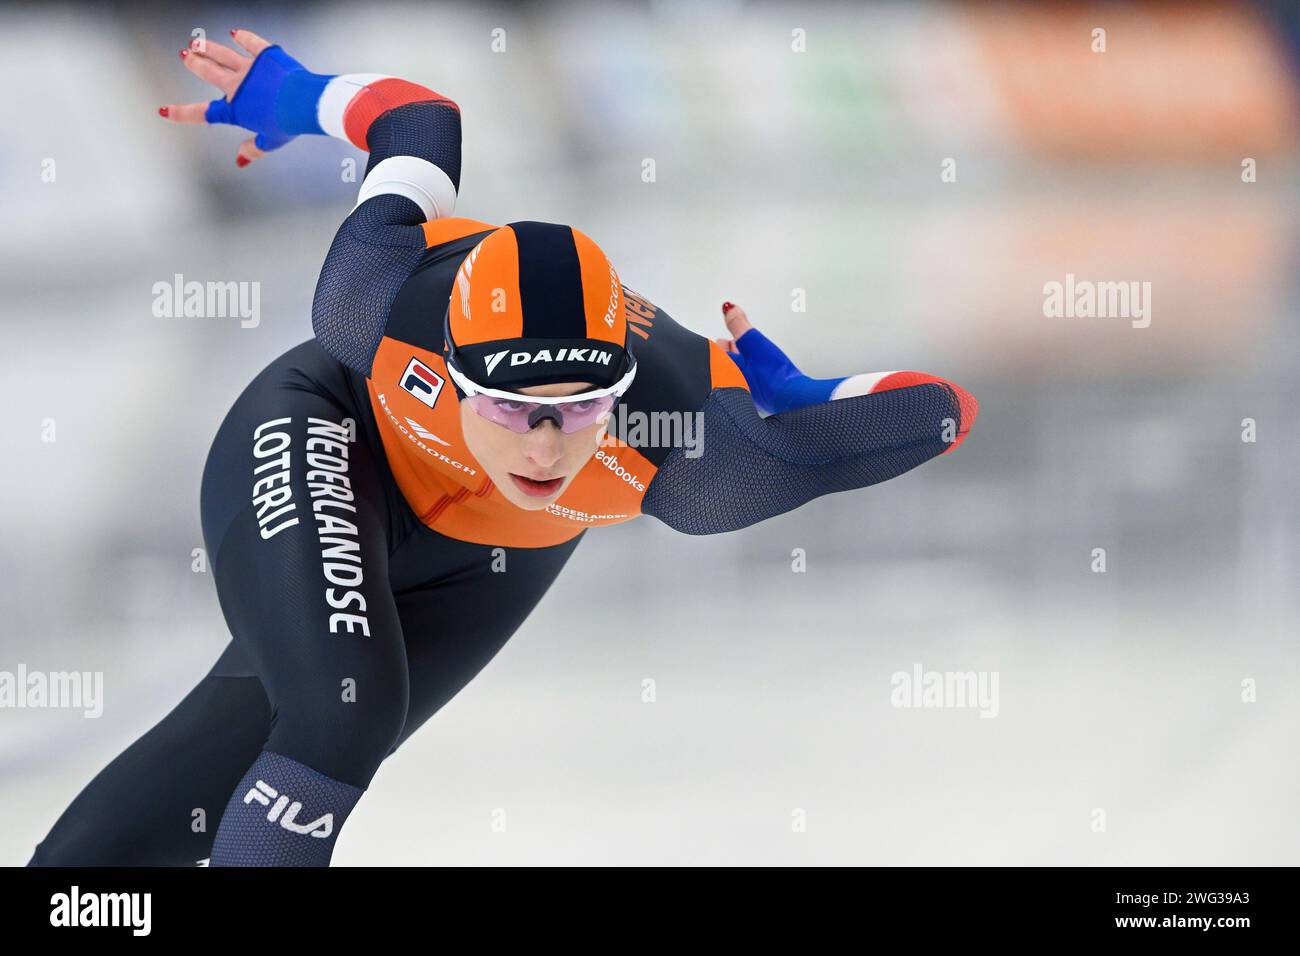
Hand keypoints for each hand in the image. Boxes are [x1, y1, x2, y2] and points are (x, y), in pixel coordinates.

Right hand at [158, 28, 302, 167]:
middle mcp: (237, 86)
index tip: (164, 110)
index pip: (203, 113)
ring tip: (196, 42)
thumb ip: (252, 149)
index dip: (182, 113)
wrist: (305, 103)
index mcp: (235, 110)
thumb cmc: (289, 124)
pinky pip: (252, 44)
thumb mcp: (270, 141)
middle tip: (185, 55)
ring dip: (208, 48)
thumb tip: (240, 160)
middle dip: (195, 64)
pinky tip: (234, 33)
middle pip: (209, 72)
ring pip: (223, 55)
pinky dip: (243, 37)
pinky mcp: (266, 56)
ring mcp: (250, 68)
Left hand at [713, 301, 804, 414]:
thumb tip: (728, 309)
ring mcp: (737, 394)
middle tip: (747, 349)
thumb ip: (738, 324)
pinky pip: (745, 382)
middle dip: (733, 352)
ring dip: (743, 363)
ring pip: (734, 372)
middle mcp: (724, 384)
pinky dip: (752, 376)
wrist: (792, 399)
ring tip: (758, 361)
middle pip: (722, 361)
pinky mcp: (750, 401)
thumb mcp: (754, 342)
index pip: (712, 350)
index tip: (734, 339)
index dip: (725, 342)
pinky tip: (763, 374)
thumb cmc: (773, 376)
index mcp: (720, 369)